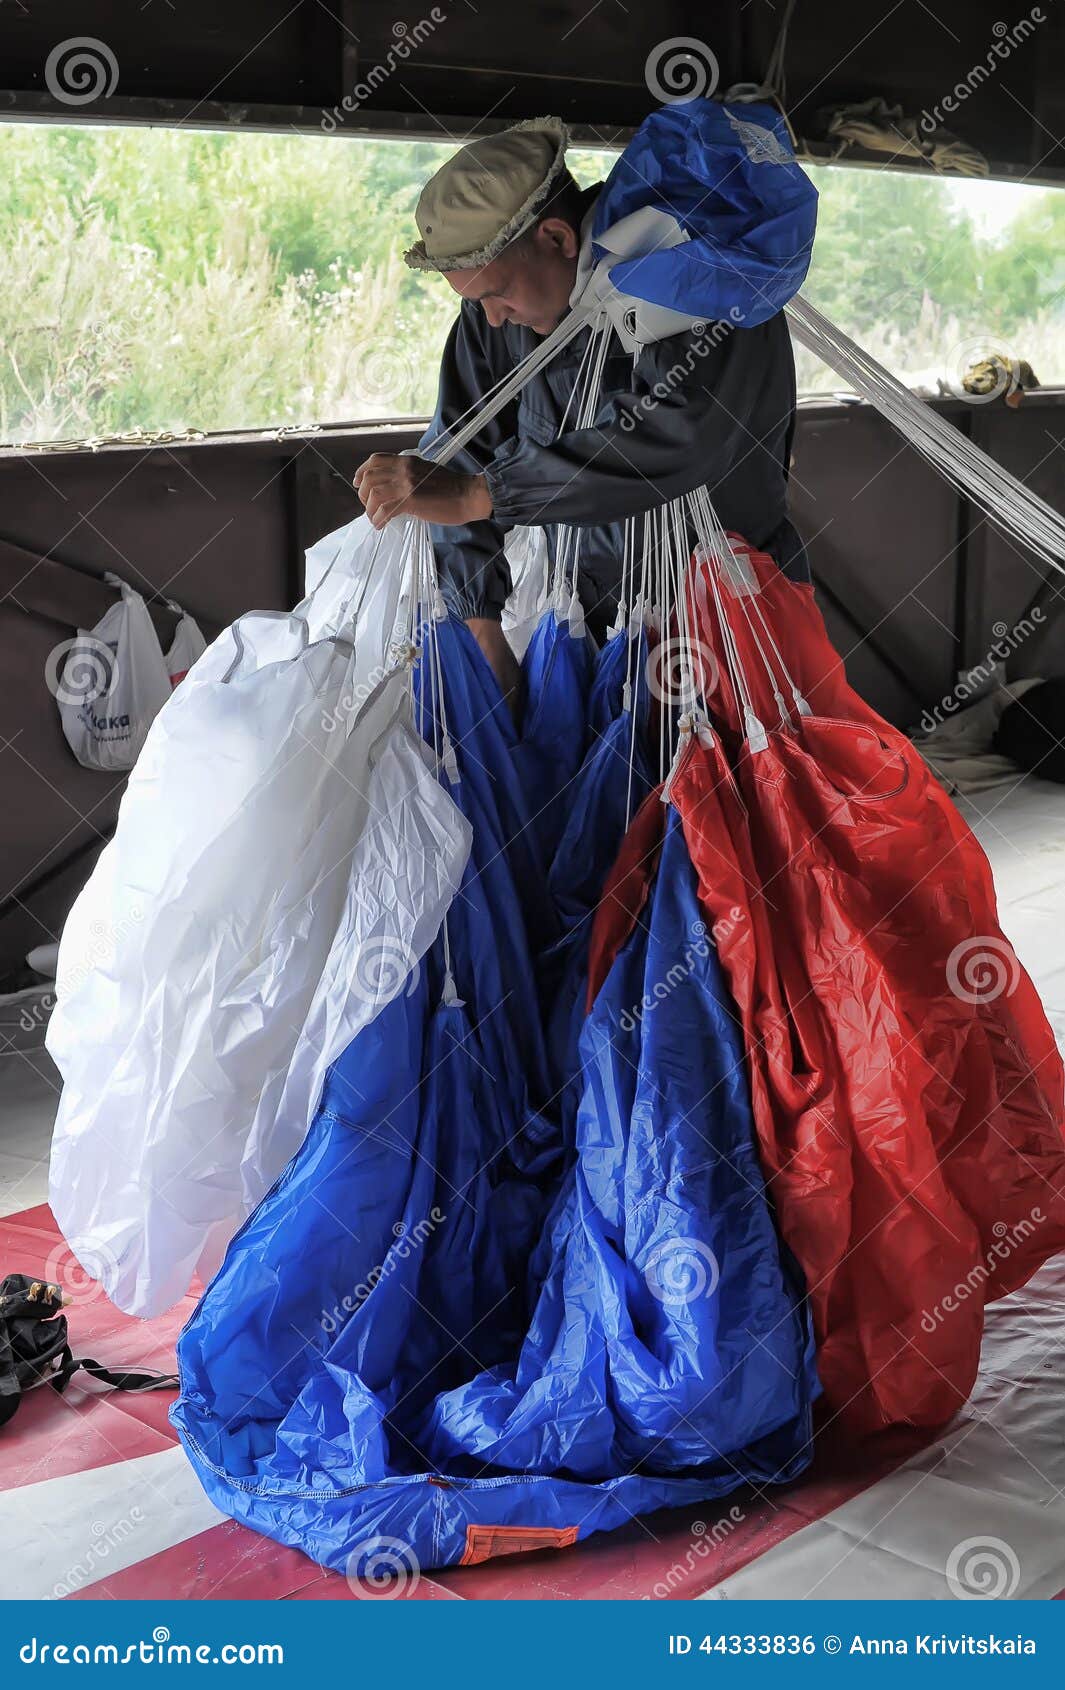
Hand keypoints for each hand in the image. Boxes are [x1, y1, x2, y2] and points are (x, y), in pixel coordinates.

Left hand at [353, 454, 492, 529]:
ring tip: (375, 519)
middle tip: (368, 506)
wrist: (469, 494)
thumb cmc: (452, 487)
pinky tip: (381, 525)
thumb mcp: (426, 472)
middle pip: (370, 478)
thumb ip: (409, 476)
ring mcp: (407, 484)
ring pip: (374, 495)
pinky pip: (385, 510)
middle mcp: (403, 469)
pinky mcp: (411, 501)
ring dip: (370, 510)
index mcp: (407, 461)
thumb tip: (395, 489)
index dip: (361, 472)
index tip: (358, 483)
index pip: (375, 460)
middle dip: (364, 494)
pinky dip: (378, 519)